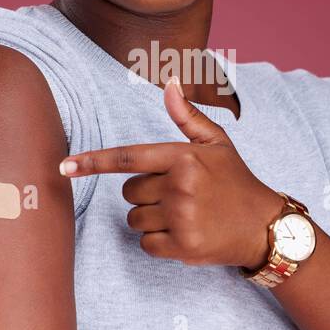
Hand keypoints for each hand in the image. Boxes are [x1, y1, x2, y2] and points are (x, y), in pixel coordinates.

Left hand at [58, 76, 285, 268]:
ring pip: (134, 219)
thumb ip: (187, 117)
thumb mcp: (217, 144)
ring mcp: (181, 217)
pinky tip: (183, 235)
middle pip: (128, 192)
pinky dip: (158, 242)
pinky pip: (146, 244)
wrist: (265, 226)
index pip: (127, 158)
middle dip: (144, 194)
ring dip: (150, 220)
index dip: (92, 162)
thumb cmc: (236, 181)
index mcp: (183, 157)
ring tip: (183, 215)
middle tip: (176, 195)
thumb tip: (170, 83)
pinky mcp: (183, 246)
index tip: (64, 167)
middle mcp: (180, 186)